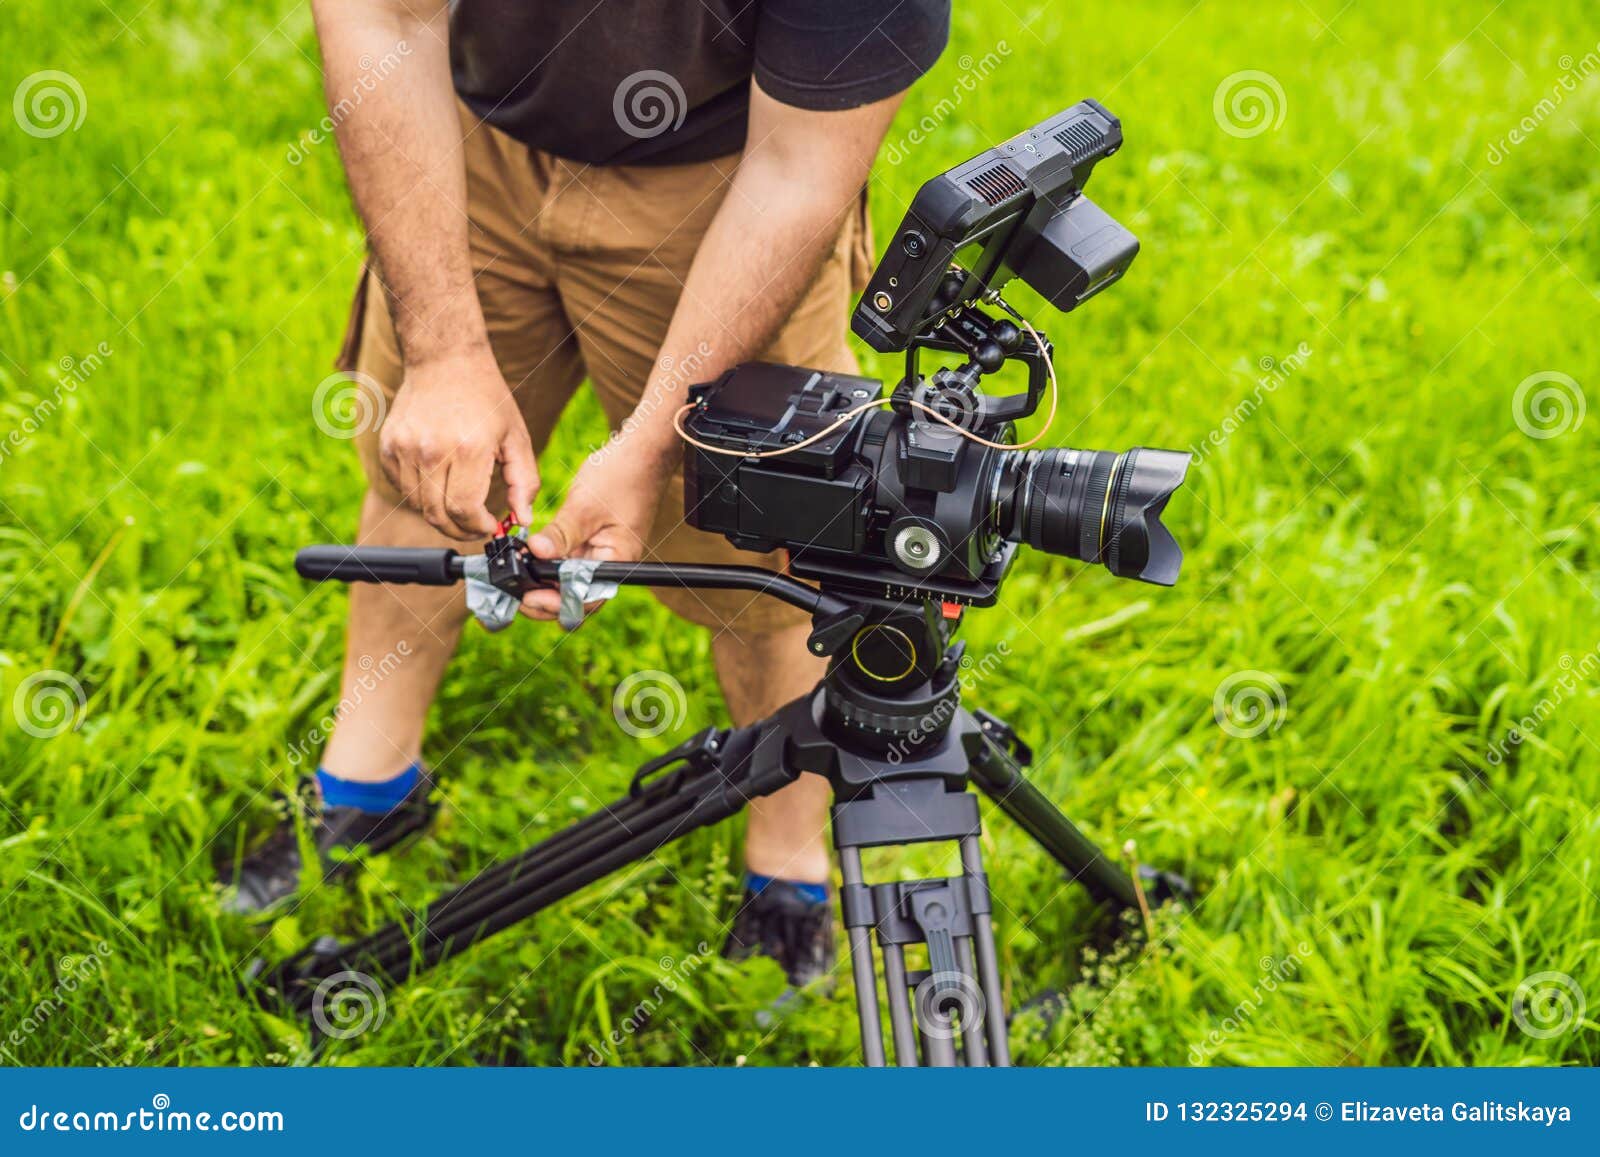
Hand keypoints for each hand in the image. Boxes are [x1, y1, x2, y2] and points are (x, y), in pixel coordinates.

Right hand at [379, 344, 537, 539]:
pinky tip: (438, 482)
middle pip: (438, 514)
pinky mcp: (388, 446)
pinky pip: (402, 488)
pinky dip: (420, 496)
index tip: (489, 526)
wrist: (445, 360)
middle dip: (460, 529)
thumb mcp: (517, 437)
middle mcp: (431, 450)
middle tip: (474, 526)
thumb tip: (523, 520)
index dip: (478, 527)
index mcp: (468, 448)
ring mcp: (404, 448)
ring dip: (440, 513)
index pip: (465, 510)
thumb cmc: (486, 398)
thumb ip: (524, 482)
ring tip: (458, 503)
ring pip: (418, 505)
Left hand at [519, 445, 671, 621]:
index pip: (583, 600)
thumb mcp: (585, 506)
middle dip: (542, 598)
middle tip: (512, 589)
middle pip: (572, 598)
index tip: (526, 596)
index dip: (553, 604)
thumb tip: (535, 553)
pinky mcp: (589, 544)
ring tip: (516, 573)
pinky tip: (527, 556)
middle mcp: (607, 566)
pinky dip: (547, 563)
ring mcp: (597, 556)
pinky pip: (566, 563)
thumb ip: (561, 533)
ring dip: (541, 582)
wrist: (641, 454)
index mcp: (615, 563)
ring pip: (566, 583)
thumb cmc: (623, 476)